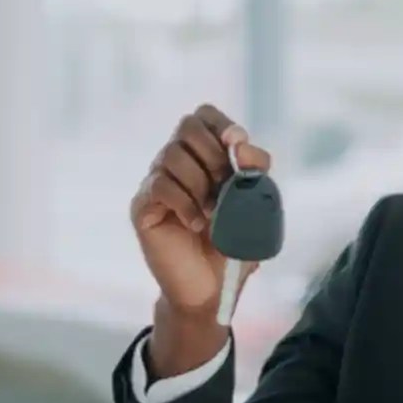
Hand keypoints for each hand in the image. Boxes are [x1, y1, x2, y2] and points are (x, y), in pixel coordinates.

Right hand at [130, 104, 270, 318]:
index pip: (204, 115)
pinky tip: (196, 224)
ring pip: (173, 155)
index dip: (222, 124)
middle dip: (213, 153)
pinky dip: (185, 203)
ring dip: (201, 183)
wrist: (213, 287)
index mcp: (205, 156)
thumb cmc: (236, 242)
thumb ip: (256, 169)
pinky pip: (160, 186)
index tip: (237, 146)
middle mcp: (178, 162)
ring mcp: (157, 181)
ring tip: (213, 214)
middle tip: (224, 186)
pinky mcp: (143, 206)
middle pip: (187, 126)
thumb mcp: (259, 203)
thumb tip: (240, 143)